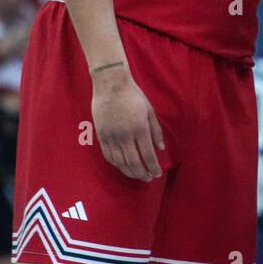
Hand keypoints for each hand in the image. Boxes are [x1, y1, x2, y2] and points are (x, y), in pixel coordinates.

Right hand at [91, 65, 164, 180]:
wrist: (110, 85)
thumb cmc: (134, 96)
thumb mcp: (150, 111)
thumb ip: (156, 131)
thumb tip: (161, 149)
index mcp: (139, 128)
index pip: (147, 155)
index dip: (153, 167)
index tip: (157, 174)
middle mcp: (125, 135)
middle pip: (134, 163)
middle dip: (142, 173)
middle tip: (148, 178)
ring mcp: (111, 136)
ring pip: (120, 162)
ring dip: (130, 172)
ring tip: (138, 175)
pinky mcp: (101, 135)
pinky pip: (109, 155)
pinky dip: (117, 164)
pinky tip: (123, 167)